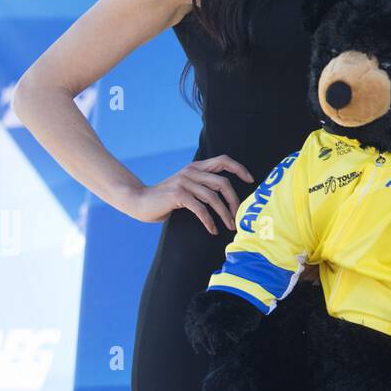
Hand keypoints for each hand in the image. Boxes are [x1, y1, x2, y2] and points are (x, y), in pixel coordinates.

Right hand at [125, 154, 254, 233]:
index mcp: (196, 167)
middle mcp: (192, 171)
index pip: (223, 160)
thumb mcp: (187, 187)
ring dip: (224, 214)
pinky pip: (201, 209)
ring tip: (229, 226)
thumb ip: (202, 186)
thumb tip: (227, 197)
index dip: (239, 168)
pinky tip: (212, 230)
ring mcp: (184, 181)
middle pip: (223, 183)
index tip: (250, 180)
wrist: (139, 201)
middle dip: (234, 201)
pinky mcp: (178, 194)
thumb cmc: (166, 199)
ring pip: (214, 197)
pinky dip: (209, 221)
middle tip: (238, 216)